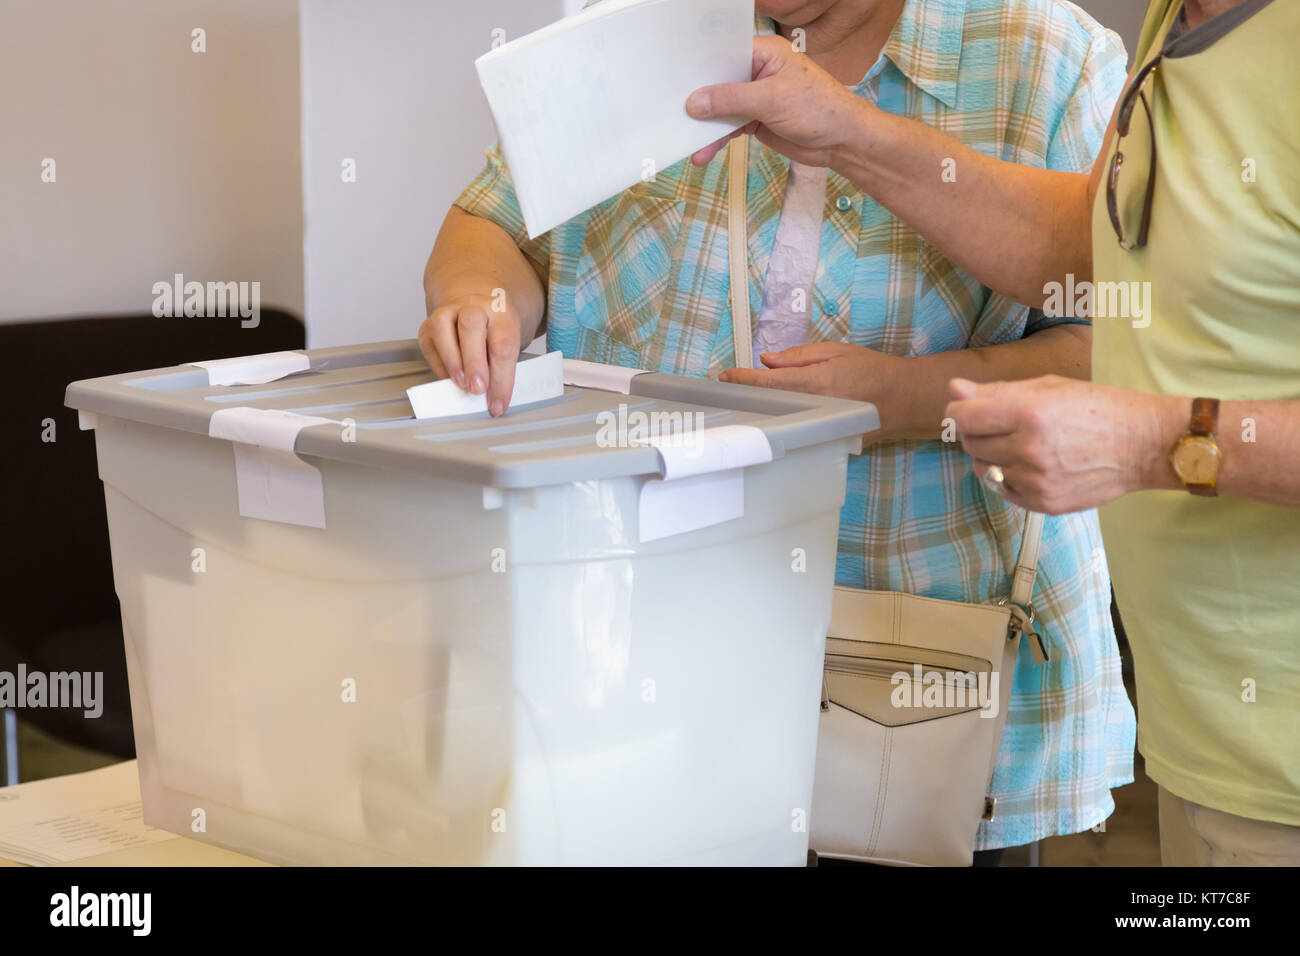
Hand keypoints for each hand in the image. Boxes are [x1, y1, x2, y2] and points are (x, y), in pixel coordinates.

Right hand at [417, 293, 523, 416]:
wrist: (479, 309)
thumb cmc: (496, 331)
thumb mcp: (508, 344)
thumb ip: (500, 367)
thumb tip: (491, 398)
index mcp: (501, 312)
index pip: (503, 344)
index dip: (501, 378)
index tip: (498, 403)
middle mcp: (473, 307)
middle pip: (471, 326)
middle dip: (474, 362)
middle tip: (477, 389)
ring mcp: (448, 313)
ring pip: (442, 328)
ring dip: (452, 361)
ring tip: (461, 384)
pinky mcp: (428, 326)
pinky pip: (429, 345)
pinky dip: (439, 366)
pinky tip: (449, 379)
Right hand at [686, 35, 866, 166]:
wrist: (842, 142)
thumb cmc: (819, 108)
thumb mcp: (772, 99)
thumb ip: (732, 99)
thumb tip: (695, 103)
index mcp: (764, 53)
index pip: (724, 54)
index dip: (700, 67)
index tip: (677, 80)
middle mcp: (757, 72)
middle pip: (719, 83)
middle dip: (699, 101)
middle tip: (673, 114)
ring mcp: (756, 97)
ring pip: (722, 110)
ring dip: (707, 128)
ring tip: (691, 146)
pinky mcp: (756, 120)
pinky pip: (729, 127)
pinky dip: (717, 140)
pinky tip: (704, 152)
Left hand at [720, 341, 899, 417]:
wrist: (903, 399)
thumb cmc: (871, 370)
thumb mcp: (835, 351)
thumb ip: (798, 358)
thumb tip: (766, 361)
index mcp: (817, 382)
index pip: (769, 383)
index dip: (743, 380)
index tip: (725, 376)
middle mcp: (817, 407)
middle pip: (770, 404)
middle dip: (747, 396)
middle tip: (727, 389)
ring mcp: (822, 427)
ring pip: (781, 420)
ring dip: (762, 412)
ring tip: (746, 402)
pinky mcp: (828, 439)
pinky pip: (799, 431)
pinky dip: (783, 424)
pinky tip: (773, 418)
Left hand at [944, 375, 1178, 514]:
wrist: (1142, 445)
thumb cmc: (1096, 408)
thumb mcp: (1048, 387)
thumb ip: (996, 391)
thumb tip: (954, 389)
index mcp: (1028, 414)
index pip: (963, 416)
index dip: (959, 410)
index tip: (967, 408)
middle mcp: (1029, 450)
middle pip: (971, 443)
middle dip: (978, 431)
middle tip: (1002, 424)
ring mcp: (1035, 481)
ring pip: (983, 469)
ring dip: (991, 456)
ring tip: (1020, 445)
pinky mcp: (1043, 504)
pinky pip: (1003, 489)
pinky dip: (1008, 477)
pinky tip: (1031, 464)